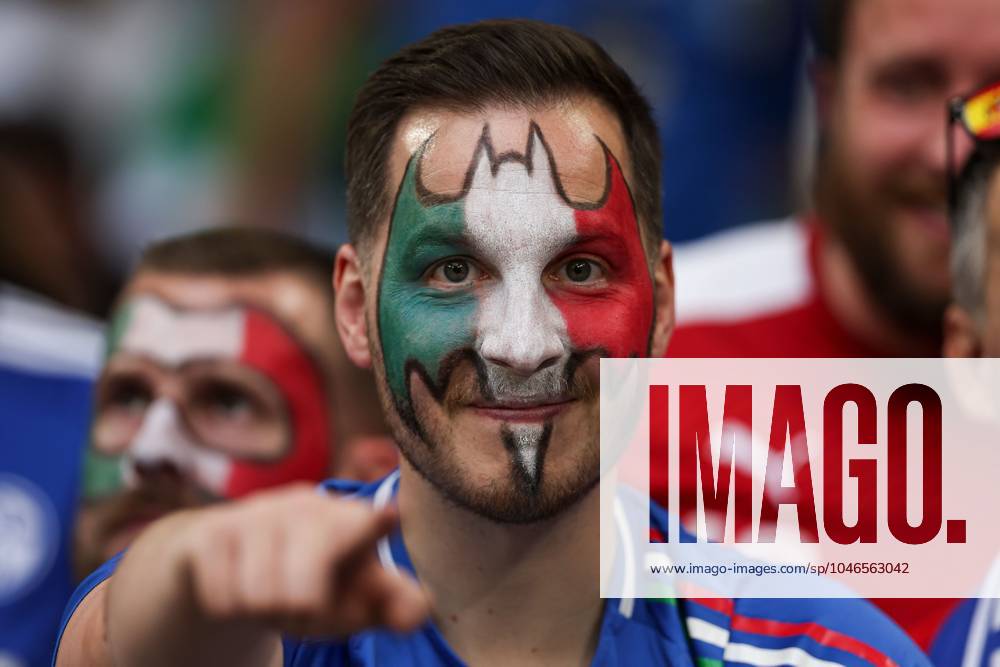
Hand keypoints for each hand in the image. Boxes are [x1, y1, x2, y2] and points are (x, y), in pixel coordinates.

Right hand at [170, 484, 429, 636]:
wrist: (220, 562)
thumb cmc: (302, 580)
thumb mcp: (352, 596)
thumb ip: (392, 605)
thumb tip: (420, 609)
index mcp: (352, 519)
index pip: (371, 522)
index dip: (376, 525)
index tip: (387, 519)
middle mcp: (309, 505)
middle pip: (306, 594)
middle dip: (302, 617)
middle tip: (300, 606)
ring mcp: (259, 512)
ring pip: (261, 597)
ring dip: (263, 610)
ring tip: (267, 593)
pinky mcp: (212, 531)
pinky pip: (221, 596)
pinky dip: (227, 606)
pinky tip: (235, 585)